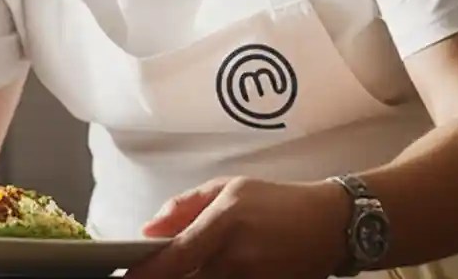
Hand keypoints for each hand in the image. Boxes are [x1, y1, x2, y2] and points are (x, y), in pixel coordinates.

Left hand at [127, 177, 350, 278]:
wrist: (331, 225)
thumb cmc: (277, 202)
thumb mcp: (230, 187)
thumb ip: (184, 206)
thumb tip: (148, 230)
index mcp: (226, 221)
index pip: (176, 256)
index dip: (147, 272)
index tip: (126, 277)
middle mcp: (238, 256)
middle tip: (154, 274)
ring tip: (197, 266)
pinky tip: (214, 272)